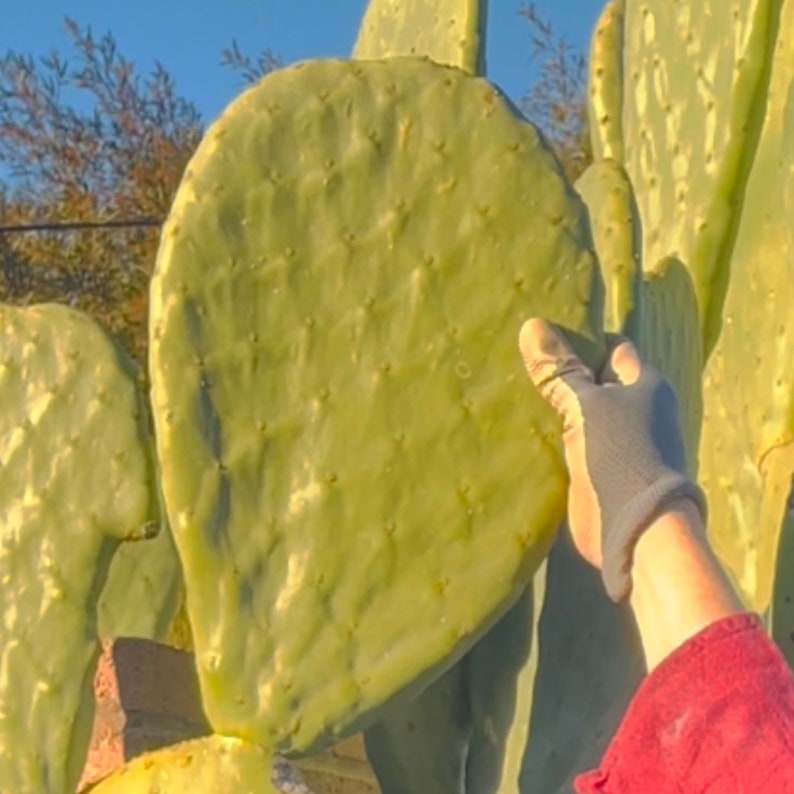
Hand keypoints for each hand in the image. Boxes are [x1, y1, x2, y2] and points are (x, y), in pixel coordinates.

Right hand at [518, 318, 706, 601]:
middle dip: (562, 374)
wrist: (636, 528)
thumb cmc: (622, 453)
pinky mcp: (600, 471)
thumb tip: (531, 325)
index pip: (612, 349)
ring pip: (580, 414)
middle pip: (594, 382)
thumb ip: (559, 370)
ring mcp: (618, 443)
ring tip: (508, 389)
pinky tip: (519, 428)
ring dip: (554, 408)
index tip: (544, 333)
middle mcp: (636, 410)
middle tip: (517, 360)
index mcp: (645, 385)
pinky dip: (551, 437)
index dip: (582, 339)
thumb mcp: (586, 404)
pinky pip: (572, 443)